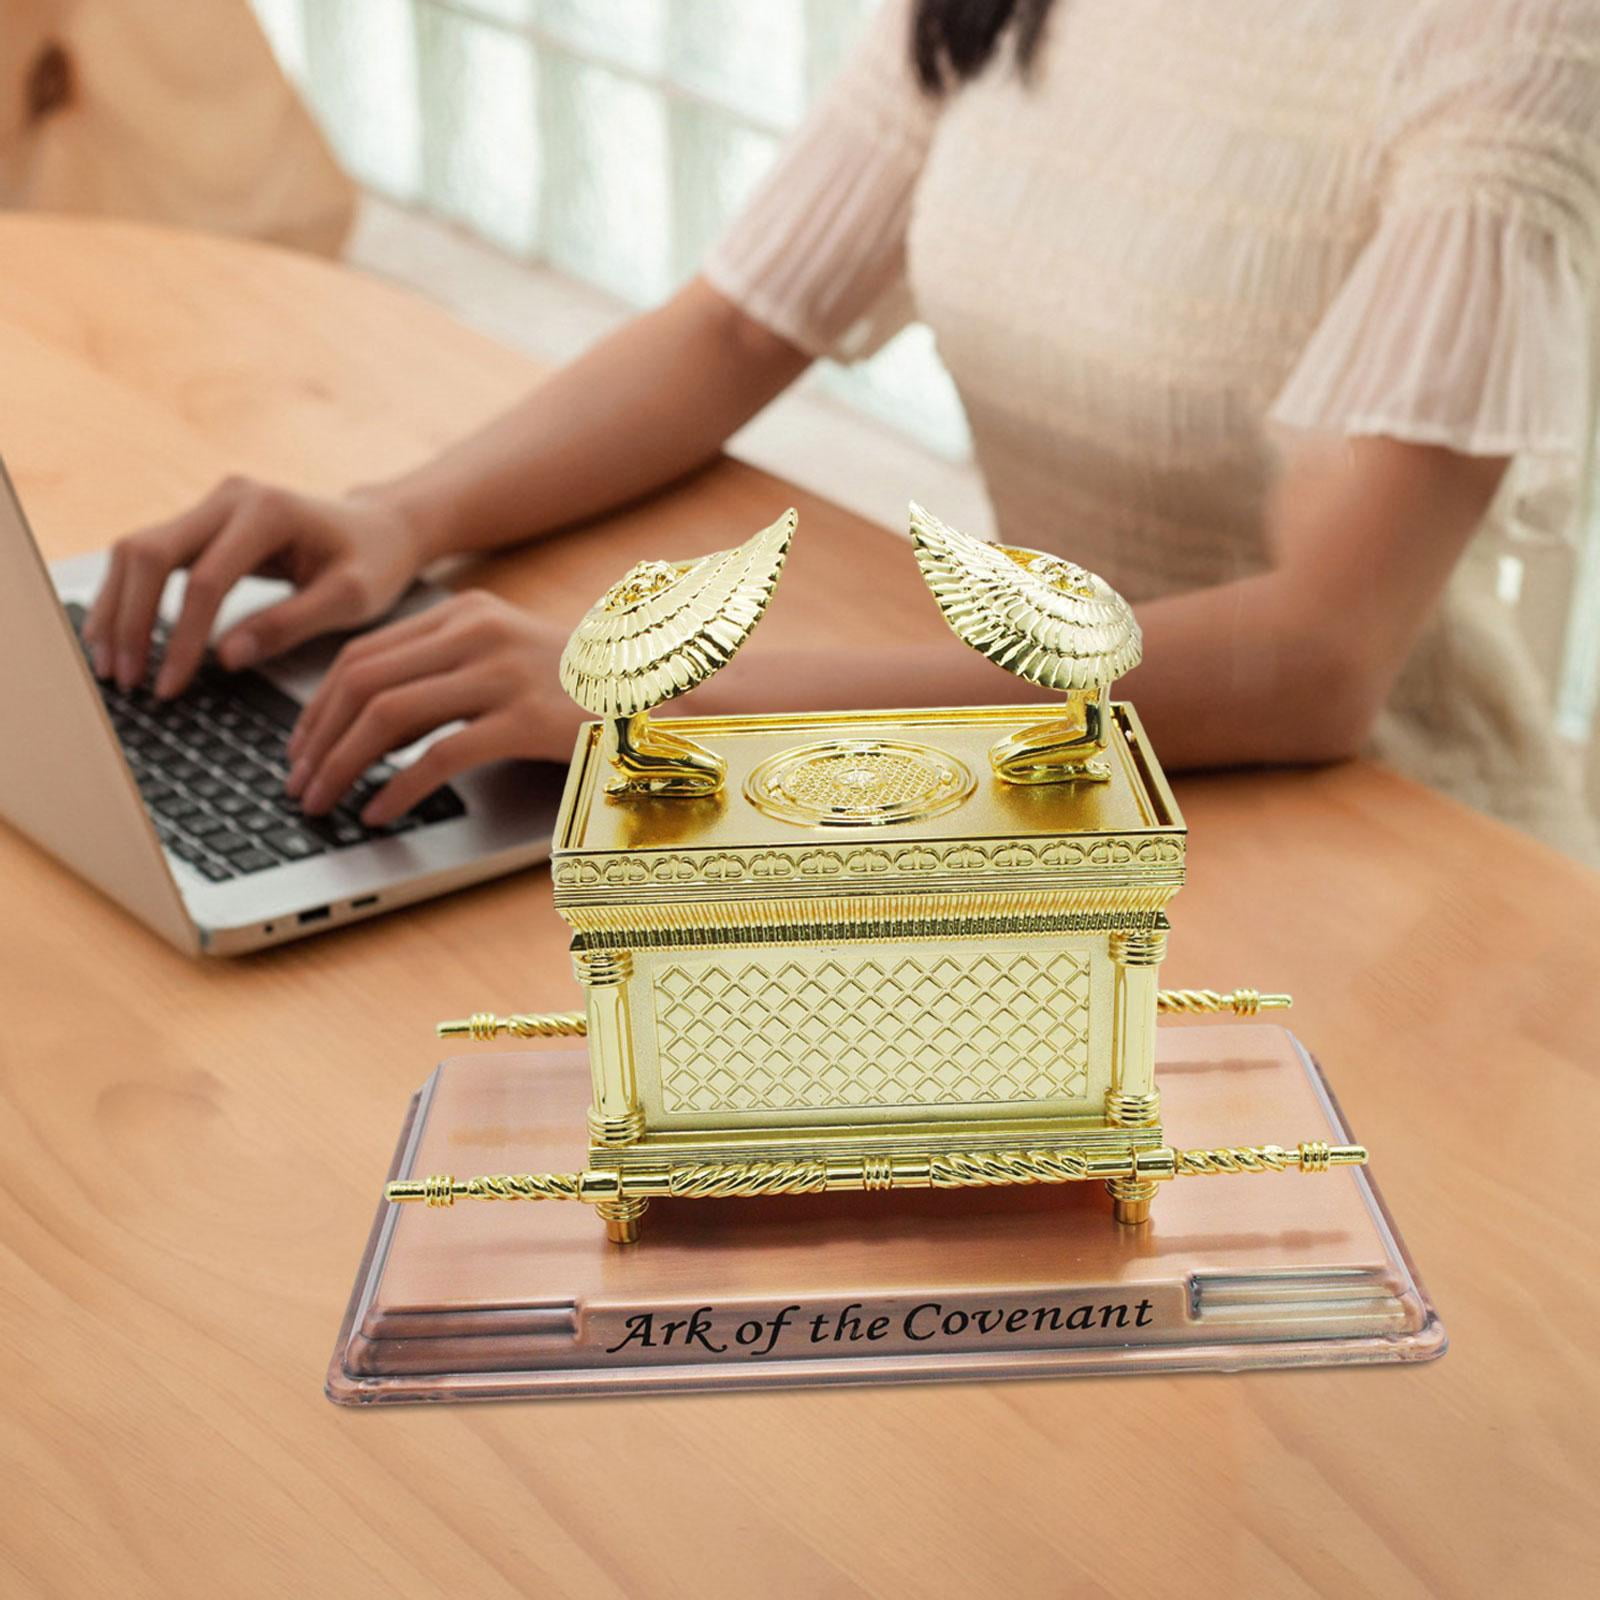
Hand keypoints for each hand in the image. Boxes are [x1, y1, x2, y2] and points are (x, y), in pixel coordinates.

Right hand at [82, 476, 430, 696]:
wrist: (380, 529)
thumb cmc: (374, 562)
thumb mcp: (350, 599)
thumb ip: (290, 624)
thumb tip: (225, 657)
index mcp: (268, 512)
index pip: (205, 581)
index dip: (181, 638)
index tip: (170, 686)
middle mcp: (230, 498)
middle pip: (150, 554)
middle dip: (130, 621)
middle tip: (125, 680)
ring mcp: (211, 506)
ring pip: (136, 551)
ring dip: (116, 608)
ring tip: (110, 666)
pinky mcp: (202, 523)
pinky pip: (148, 556)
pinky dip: (127, 596)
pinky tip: (118, 637)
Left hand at [285, 591, 582, 822]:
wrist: (660, 692)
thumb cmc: (578, 687)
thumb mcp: (505, 657)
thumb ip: (446, 669)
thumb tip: (368, 720)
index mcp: (463, 614)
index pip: (361, 656)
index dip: (316, 709)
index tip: (300, 751)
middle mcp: (475, 633)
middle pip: (362, 682)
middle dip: (317, 740)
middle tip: (298, 785)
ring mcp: (500, 674)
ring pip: (389, 716)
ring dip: (343, 766)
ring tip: (325, 803)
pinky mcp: (524, 719)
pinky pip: (439, 756)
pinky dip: (398, 789)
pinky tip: (380, 814)